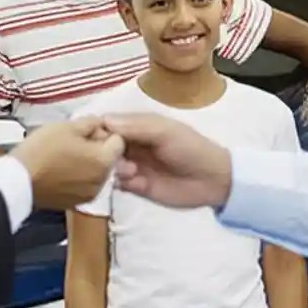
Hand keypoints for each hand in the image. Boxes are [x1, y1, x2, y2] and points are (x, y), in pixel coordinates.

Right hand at [9, 116, 124, 210]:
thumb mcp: (68, 126)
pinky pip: (86, 185)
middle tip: (73, 141)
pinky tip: (61, 170)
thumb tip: (101, 125)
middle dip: (98, 149)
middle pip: (110, 158)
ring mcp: (90, 195)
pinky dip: (80, 177)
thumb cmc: (43, 148)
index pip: (119, 141)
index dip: (104, 132)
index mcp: (104, 160)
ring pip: (98, 172)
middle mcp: (103, 181)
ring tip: (66, 155)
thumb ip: (92, 123)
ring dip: (89, 163)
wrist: (18, 180)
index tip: (86, 131)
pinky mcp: (76, 203)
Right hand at [100, 113, 231, 208]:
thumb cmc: (190, 148)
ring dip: (114, 168)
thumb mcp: (165, 131)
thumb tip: (103, 120)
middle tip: (116, 157)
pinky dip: (121, 182)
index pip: (107, 124)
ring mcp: (132, 165)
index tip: (96, 138)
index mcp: (137, 126)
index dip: (98, 130)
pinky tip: (136, 182)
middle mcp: (131, 144)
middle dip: (103, 151)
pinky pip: (117, 183)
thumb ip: (136, 126)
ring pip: (108, 165)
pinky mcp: (136, 186)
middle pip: (102, 146)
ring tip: (132, 171)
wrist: (212, 180)